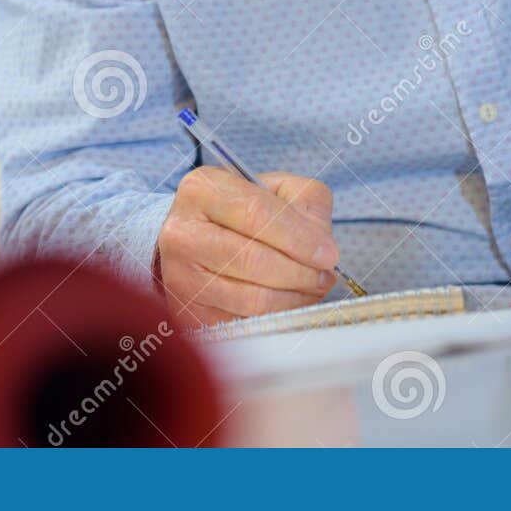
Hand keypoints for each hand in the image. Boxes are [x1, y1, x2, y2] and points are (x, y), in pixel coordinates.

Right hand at [154, 167, 339, 325]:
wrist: (195, 240)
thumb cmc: (241, 213)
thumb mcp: (273, 188)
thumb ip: (305, 203)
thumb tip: (322, 245)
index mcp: (202, 189)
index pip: (258, 213)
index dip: (300, 237)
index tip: (329, 254)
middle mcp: (182, 232)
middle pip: (254, 259)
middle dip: (301, 272)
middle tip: (324, 275)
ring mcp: (180, 277)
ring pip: (251, 298)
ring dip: (293, 297)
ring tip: (312, 288)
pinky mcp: (189, 313)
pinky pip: (244, 322)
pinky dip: (276, 316)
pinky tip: (289, 301)